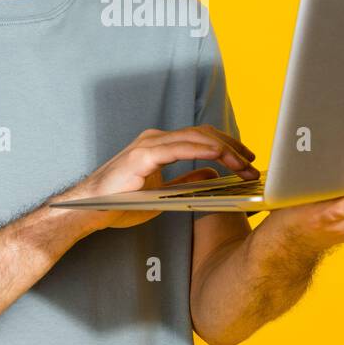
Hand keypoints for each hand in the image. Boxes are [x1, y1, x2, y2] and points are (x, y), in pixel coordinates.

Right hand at [54, 125, 258, 229]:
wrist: (90, 210)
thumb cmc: (121, 202)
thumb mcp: (164, 194)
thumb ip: (187, 181)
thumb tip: (212, 176)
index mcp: (160, 146)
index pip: (201, 138)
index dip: (227, 146)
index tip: (246, 159)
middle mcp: (155, 139)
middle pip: (203, 134)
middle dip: (232, 147)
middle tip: (253, 163)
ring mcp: (148, 145)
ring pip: (195, 137)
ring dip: (224, 149)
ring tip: (244, 163)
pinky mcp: (142, 155)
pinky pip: (179, 148)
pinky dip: (202, 149)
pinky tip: (220, 155)